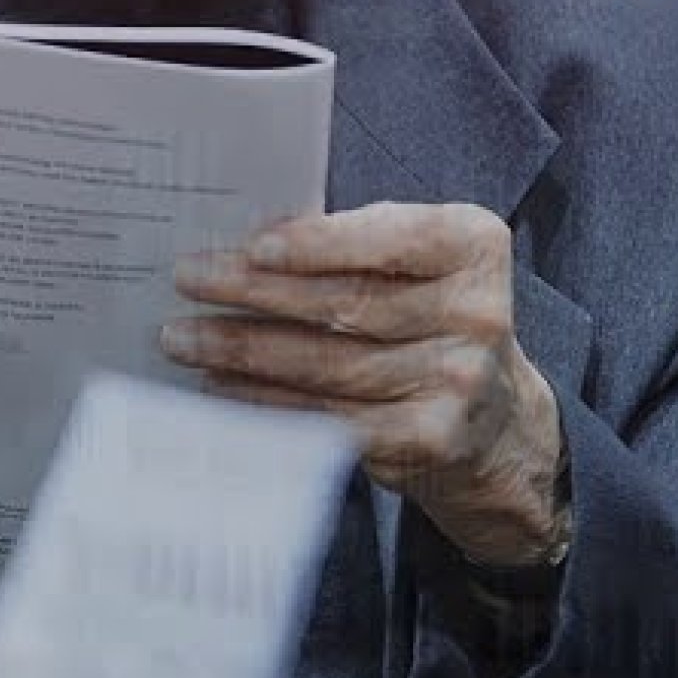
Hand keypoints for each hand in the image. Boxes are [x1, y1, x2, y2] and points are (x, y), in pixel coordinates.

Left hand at [163, 202, 568, 567]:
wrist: (494, 425)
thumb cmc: (433, 321)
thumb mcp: (418, 266)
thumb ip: (356, 244)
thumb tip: (251, 241)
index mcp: (475, 247)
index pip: (394, 238)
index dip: (320, 244)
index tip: (254, 246)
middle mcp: (477, 314)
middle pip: (348, 303)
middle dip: (256, 291)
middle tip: (189, 279)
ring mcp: (457, 382)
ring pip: (330, 364)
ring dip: (245, 350)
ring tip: (184, 337)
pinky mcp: (427, 439)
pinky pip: (329, 417)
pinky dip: (267, 401)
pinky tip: (221, 386)